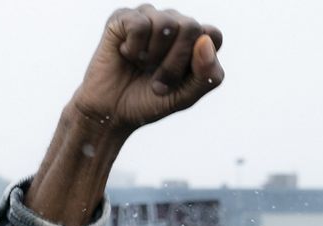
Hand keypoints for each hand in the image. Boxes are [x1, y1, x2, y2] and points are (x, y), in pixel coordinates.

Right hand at [72, 6, 223, 132]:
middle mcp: (173, 23)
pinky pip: (140, 25)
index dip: (197, 62)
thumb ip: (207, 75)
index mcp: (193, 40)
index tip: (181, 80)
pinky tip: (125, 55)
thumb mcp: (185, 97)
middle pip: (191, 27)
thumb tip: (204, 42)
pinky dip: (133, 49)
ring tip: (141, 66)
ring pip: (166, 24)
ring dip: (152, 56)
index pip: (212, 35)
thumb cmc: (149, 101)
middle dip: (174, 63)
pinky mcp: (124, 17)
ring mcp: (149, 16)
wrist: (110, 111)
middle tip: (157, 81)